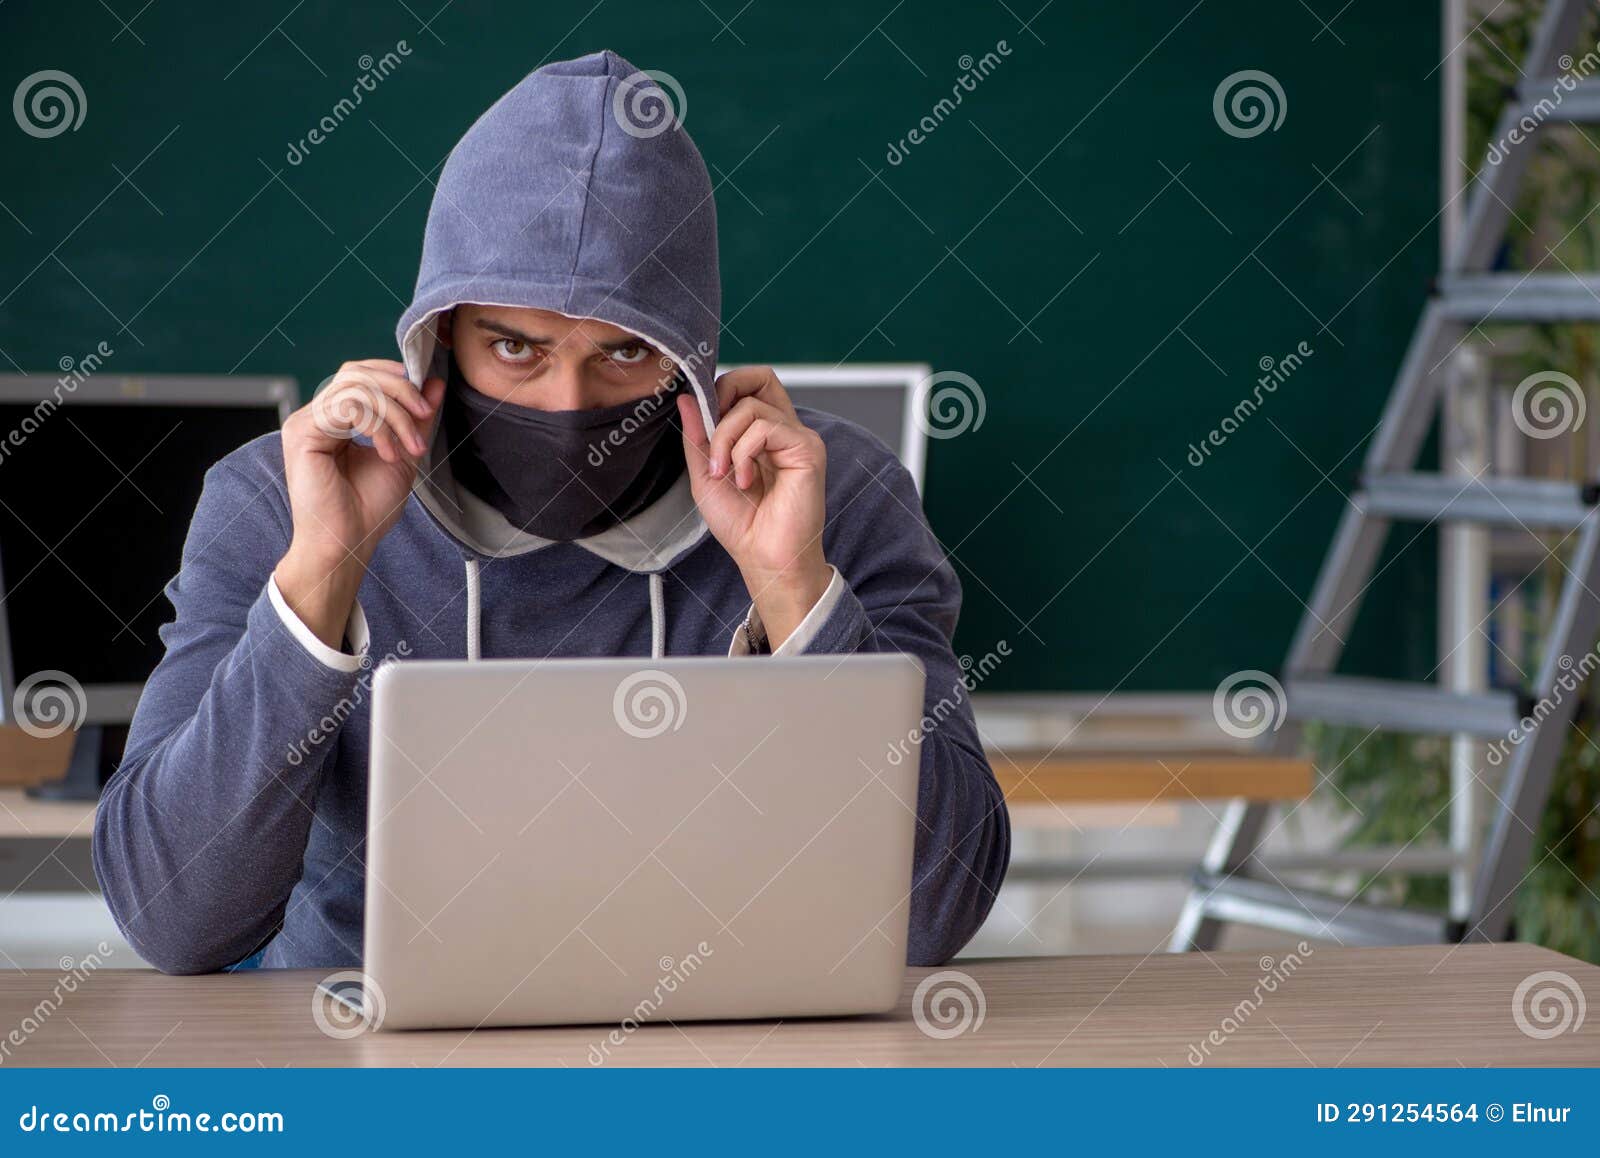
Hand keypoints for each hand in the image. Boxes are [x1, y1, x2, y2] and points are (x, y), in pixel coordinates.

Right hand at [275, 361, 444, 647]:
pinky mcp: (303, 433)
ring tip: (411, 448)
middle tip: (425, 415)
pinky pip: (348, 406)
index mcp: (334, 419)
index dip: (395, 379)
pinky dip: (379, 426)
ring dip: (396, 414)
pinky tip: (388, 454)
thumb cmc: (369, 509)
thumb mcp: (403, 453)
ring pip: (357, 387)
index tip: (427, 404)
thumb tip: (433, 382)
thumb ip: (416, 418)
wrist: (349, 544)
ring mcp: (305, 422)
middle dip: (400, 390)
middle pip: (358, 372)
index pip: (360, 374)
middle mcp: (316, 415)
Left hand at [678, 367, 831, 648]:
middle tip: (710, 432)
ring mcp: (797, 437)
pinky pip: (765, 427)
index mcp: (762, 433)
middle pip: (759, 376)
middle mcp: (783, 429)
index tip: (701, 425)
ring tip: (725, 474)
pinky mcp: (807, 449)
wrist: (764, 558)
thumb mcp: (705, 474)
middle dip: (724, 395)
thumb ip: (697, 436)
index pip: (747, 385)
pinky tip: (746, 480)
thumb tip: (687, 398)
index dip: (720, 392)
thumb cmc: (741, 524)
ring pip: (751, 406)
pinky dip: (743, 452)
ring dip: (724, 439)